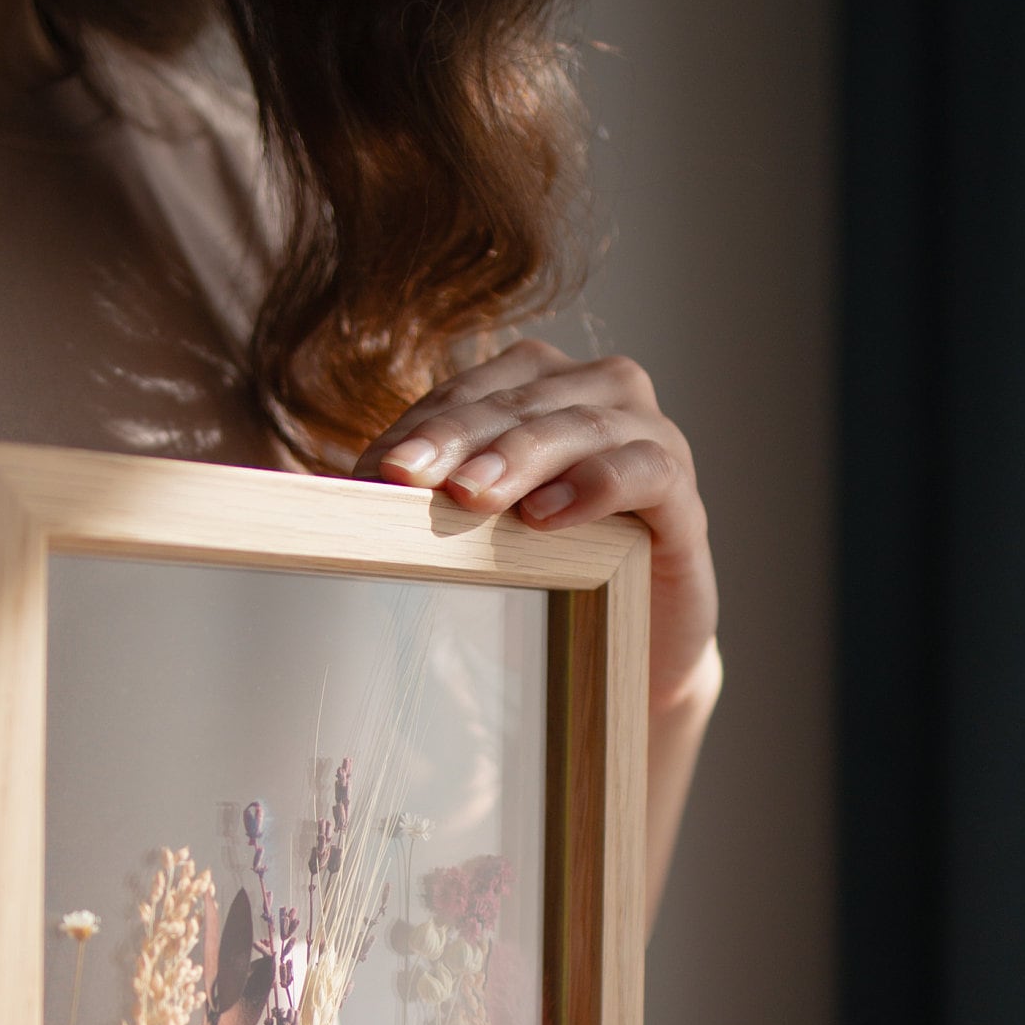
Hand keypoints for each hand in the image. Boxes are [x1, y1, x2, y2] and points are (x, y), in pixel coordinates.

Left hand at [357, 340, 719, 715]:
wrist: (635, 640)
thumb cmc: (550, 571)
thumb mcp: (483, 531)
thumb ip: (431, 497)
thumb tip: (343, 496)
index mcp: (540, 383)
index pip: (470, 392)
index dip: (420, 426)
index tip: (372, 473)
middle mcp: (599, 389)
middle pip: (517, 401)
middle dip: (457, 438)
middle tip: (405, 477)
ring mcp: (648, 432)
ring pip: (577, 425)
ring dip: (519, 456)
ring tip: (471, 495)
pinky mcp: (681, 491)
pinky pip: (642, 469)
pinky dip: (594, 485)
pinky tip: (549, 514)